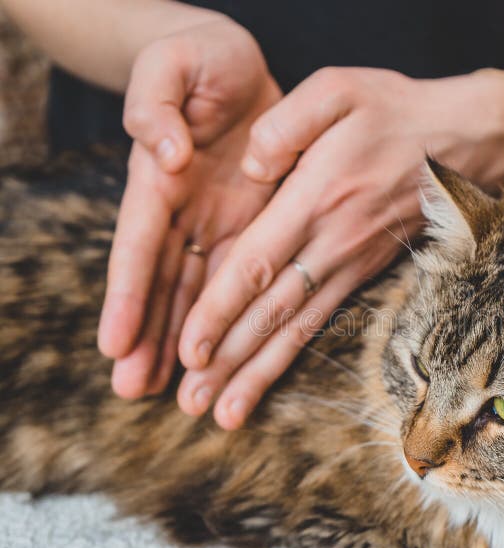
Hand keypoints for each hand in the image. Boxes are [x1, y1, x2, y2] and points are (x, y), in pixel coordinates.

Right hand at [97, 16, 282, 397]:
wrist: (233, 64)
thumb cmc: (196, 59)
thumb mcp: (171, 66)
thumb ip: (157, 105)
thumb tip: (163, 154)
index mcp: (157, 179)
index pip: (138, 244)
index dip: (128, 294)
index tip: (113, 343)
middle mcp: (182, 211)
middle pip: (162, 282)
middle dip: (148, 336)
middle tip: (132, 390)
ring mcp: (214, 222)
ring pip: (197, 291)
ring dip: (185, 340)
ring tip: (174, 391)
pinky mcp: (248, 224)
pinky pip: (239, 277)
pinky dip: (230, 316)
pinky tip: (225, 352)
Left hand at [176, 67, 503, 428]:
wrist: (464, 143)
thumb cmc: (397, 110)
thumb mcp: (338, 89)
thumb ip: (284, 124)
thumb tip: (248, 167)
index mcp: (316, 197)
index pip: (257, 263)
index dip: (220, 309)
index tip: (188, 349)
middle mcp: (331, 241)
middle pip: (272, 312)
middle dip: (229, 360)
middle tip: (191, 404)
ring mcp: (350, 263)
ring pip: (297, 329)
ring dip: (257, 373)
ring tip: (222, 414)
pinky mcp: (361, 272)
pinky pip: (321, 321)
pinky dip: (291, 356)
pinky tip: (267, 378)